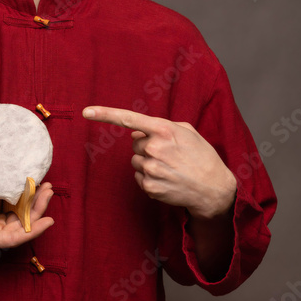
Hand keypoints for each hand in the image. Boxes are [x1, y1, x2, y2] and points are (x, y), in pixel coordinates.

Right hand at [0, 181, 54, 255]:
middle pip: (22, 229)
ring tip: (46, 187)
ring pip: (22, 220)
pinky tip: (35, 188)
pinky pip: (17, 212)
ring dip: (35, 204)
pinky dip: (27, 201)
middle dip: (38, 211)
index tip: (48, 220)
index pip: (12, 240)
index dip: (32, 231)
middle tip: (49, 191)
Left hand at [82, 107, 236, 218]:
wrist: (214, 189)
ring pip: (135, 161)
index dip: (105, 114)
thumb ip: (161, 126)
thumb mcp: (188, 132)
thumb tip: (138, 132)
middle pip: (135, 143)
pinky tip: (168, 179)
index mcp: (164, 130)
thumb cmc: (202, 156)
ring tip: (170, 168)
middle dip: (147, 146)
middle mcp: (154, 148)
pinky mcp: (149, 187)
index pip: (129, 119)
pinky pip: (139, 177)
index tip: (86, 112)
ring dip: (148, 163)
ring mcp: (150, 169)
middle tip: (169, 154)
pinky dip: (150, 178)